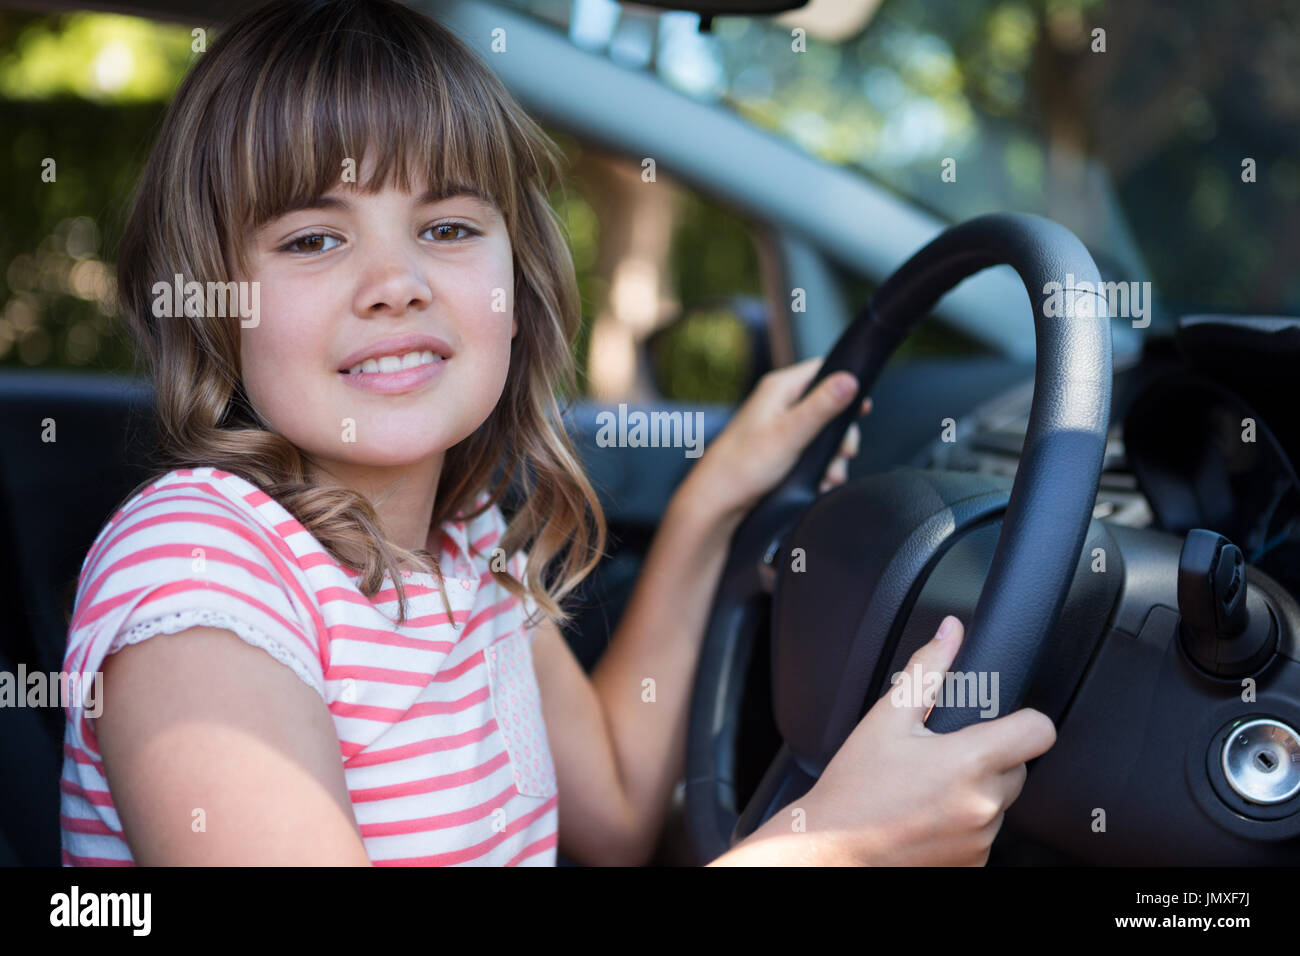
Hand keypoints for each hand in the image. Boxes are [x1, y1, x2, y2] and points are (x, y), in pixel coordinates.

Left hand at [680, 357, 872, 524]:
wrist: (718, 502)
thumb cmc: (744, 466)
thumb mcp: (791, 433)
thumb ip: (822, 406)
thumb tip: (851, 378)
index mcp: (779, 389)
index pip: (822, 370)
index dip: (846, 385)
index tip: (862, 408)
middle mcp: (779, 404)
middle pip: (829, 407)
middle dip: (841, 435)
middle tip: (846, 453)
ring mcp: (779, 428)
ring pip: (822, 434)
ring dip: (832, 457)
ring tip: (830, 477)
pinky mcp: (779, 450)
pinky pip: (810, 453)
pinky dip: (819, 468)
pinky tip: (819, 483)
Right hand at [786, 616, 1056, 865]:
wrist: (832, 849)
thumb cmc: (855, 789)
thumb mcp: (887, 719)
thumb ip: (927, 669)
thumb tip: (950, 633)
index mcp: (969, 762)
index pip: (1039, 731)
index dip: (1025, 719)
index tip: (1004, 721)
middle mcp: (984, 806)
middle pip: (1018, 767)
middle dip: (989, 757)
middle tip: (941, 756)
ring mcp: (981, 840)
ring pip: (1000, 801)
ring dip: (976, 792)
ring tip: (927, 788)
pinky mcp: (974, 864)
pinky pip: (985, 833)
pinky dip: (964, 822)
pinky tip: (927, 815)